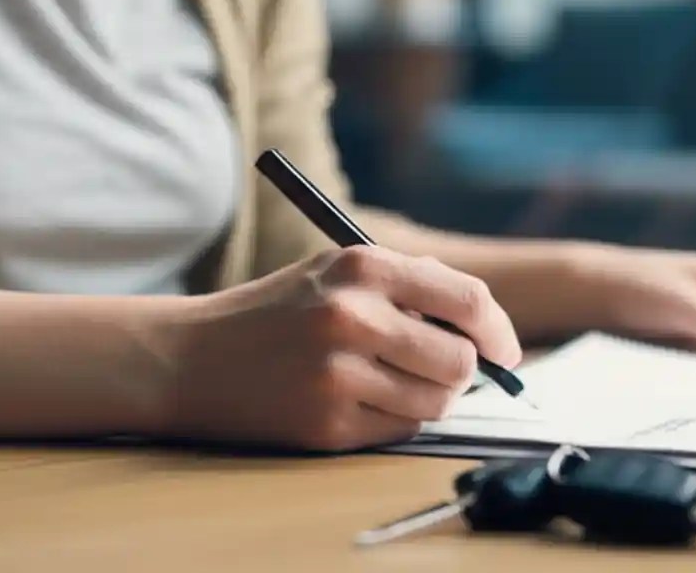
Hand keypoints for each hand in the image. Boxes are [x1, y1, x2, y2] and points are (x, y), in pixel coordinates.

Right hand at [154, 246, 520, 450]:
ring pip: (436, 401)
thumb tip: (485, 329)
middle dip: (462, 371)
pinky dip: (394, 419)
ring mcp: (339, 373)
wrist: (189, 357)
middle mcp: (353, 316)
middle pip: (459, 360)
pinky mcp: (327, 423)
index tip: (506, 352)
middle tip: (440, 370)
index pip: (468, 299)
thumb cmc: (277, 313)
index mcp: (363, 266)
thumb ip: (410, 286)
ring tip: (388, 380)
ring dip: (428, 397)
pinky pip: (401, 429)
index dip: (499, 331)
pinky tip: (357, 400)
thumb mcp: (337, 272)